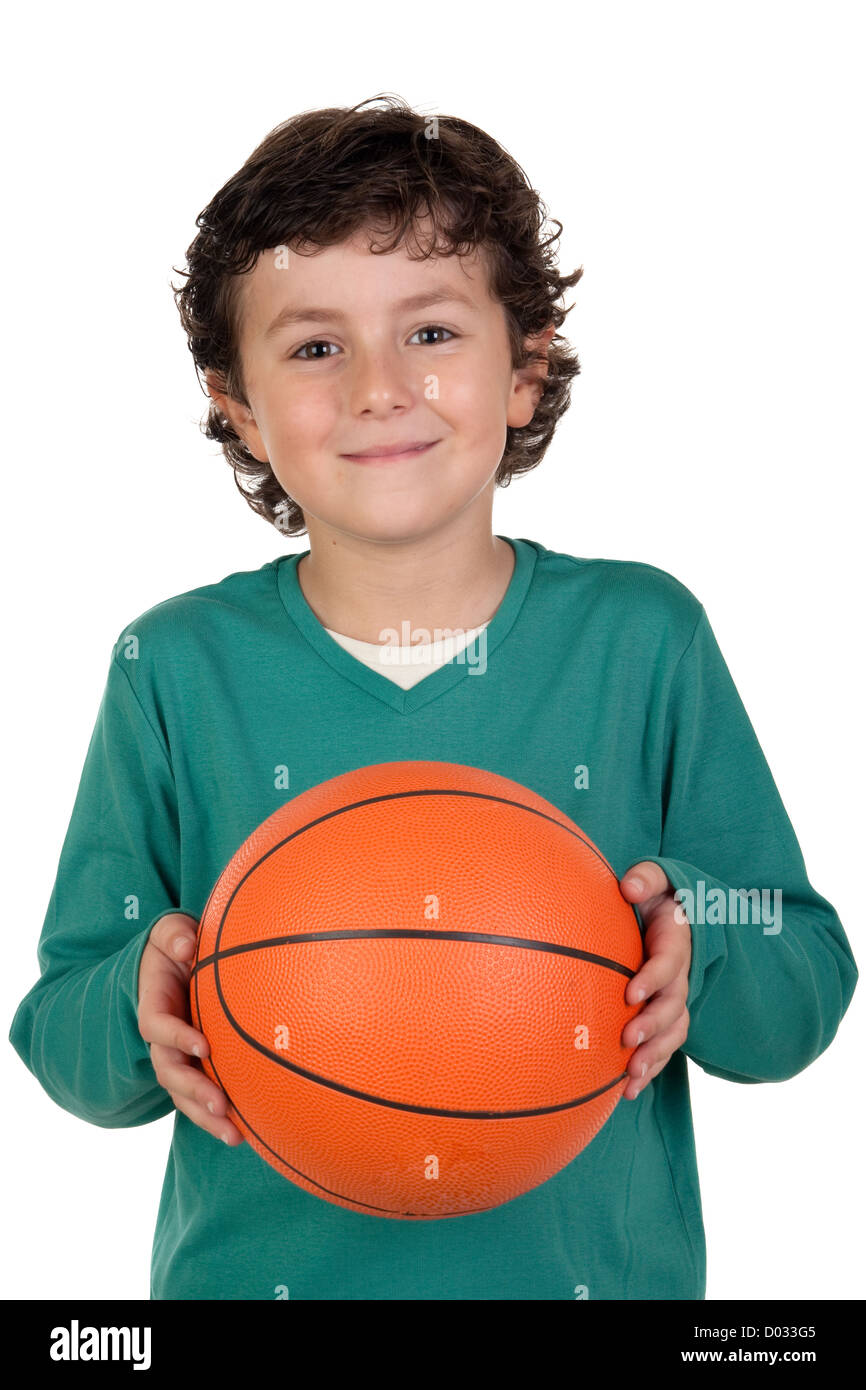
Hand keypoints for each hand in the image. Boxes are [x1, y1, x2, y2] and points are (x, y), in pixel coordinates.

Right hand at [137, 911, 243, 1145]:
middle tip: (221, 1105)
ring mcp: (177, 1056)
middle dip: (193, 1091)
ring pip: (184, 1094)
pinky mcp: (194, 1066)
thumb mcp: (169, 931)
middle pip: (170, 1072)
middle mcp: (163, 1039)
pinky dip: (218, 1116)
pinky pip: (201, 1095)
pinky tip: (245, 1132)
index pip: (158, 1026)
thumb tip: (187, 946)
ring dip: (207, 1116)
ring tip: (235, 1136)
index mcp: (154, 1006)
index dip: (177, 1037)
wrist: (176, 960)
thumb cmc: (175, 945)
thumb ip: (174, 936)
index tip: (203, 1045)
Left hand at [619, 862, 690, 1099]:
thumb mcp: (656, 878)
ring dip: (654, 1056)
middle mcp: (681, 976)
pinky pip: (664, 1046)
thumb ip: (645, 878)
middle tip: (628, 1040)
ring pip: (673, 1033)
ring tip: (631, 1077)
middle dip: (653, 1026)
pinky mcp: (667, 1016)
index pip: (668, 963)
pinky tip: (627, 1091)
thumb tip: (629, 887)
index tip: (630, 993)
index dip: (653, 978)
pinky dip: (650, 1069)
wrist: (676, 915)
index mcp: (676, 943)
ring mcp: (676, 999)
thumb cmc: (655, 895)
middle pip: (674, 1006)